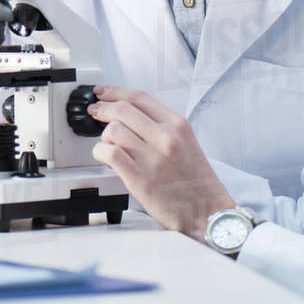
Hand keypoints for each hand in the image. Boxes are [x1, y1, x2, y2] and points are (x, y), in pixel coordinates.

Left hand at [88, 86, 234, 241]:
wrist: (208, 211)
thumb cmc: (197, 181)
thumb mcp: (187, 142)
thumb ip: (161, 127)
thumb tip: (130, 117)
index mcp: (178, 125)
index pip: (140, 97)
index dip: (115, 92)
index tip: (103, 93)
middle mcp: (165, 137)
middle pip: (123, 110)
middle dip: (103, 109)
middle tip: (96, 113)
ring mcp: (152, 158)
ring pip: (113, 131)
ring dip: (104, 136)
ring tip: (108, 145)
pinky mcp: (140, 179)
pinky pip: (110, 154)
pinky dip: (101, 153)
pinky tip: (105, 157)